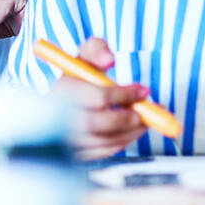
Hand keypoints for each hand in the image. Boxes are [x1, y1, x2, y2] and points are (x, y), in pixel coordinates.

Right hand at [53, 36, 148, 159]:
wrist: (59, 105)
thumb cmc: (78, 77)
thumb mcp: (84, 57)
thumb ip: (97, 49)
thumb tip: (110, 60)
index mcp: (61, 91)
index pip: (96, 97)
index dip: (124, 94)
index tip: (143, 90)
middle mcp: (59, 118)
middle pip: (96, 123)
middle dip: (127, 118)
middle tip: (145, 112)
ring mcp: (67, 140)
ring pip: (103, 141)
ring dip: (131, 131)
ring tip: (144, 119)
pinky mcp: (77, 155)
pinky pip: (105, 152)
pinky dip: (124, 141)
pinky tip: (132, 129)